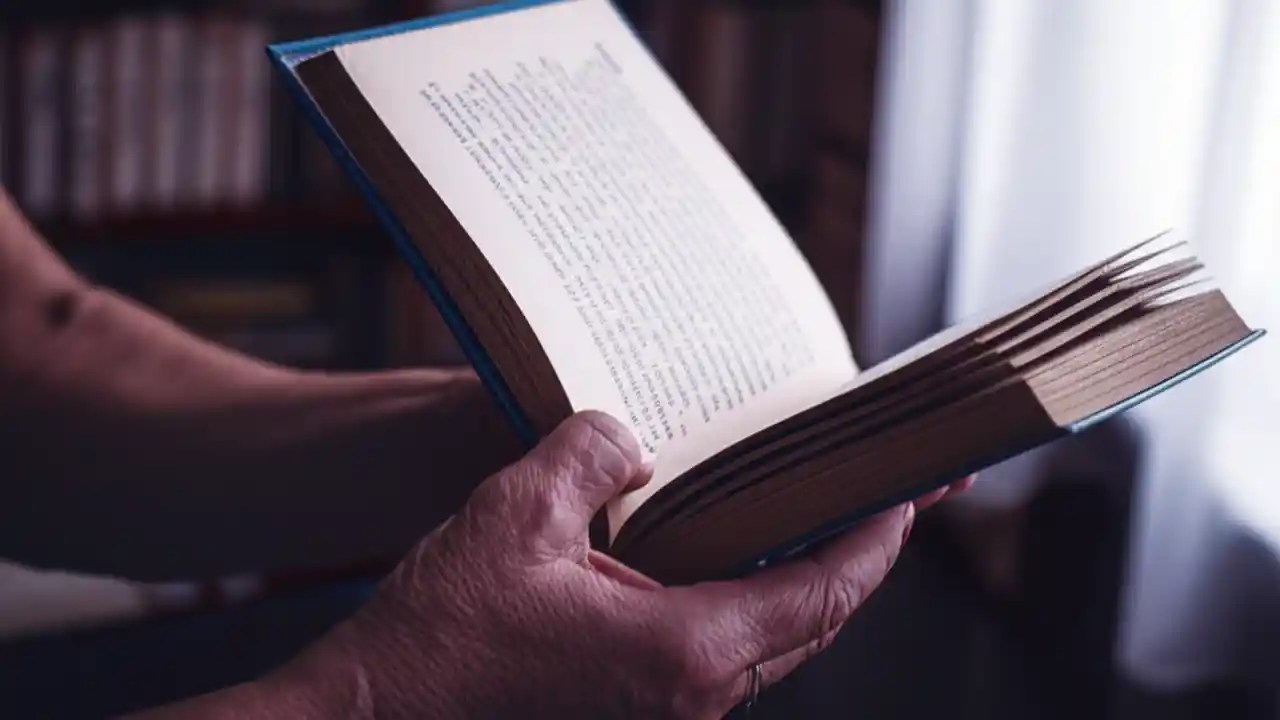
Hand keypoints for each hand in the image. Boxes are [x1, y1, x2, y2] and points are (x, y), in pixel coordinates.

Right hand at [265, 412, 958, 718]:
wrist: (382, 717)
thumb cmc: (442, 636)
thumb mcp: (515, 516)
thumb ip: (588, 453)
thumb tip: (628, 436)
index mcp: (683, 652)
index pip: (822, 592)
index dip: (877, 539)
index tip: (912, 491)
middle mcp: (694, 696)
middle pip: (812, 621)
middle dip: (857, 555)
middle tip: (888, 493)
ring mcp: (670, 712)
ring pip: (772, 641)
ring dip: (804, 579)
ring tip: (822, 513)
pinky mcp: (642, 708)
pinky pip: (725, 652)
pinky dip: (750, 601)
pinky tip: (733, 554)